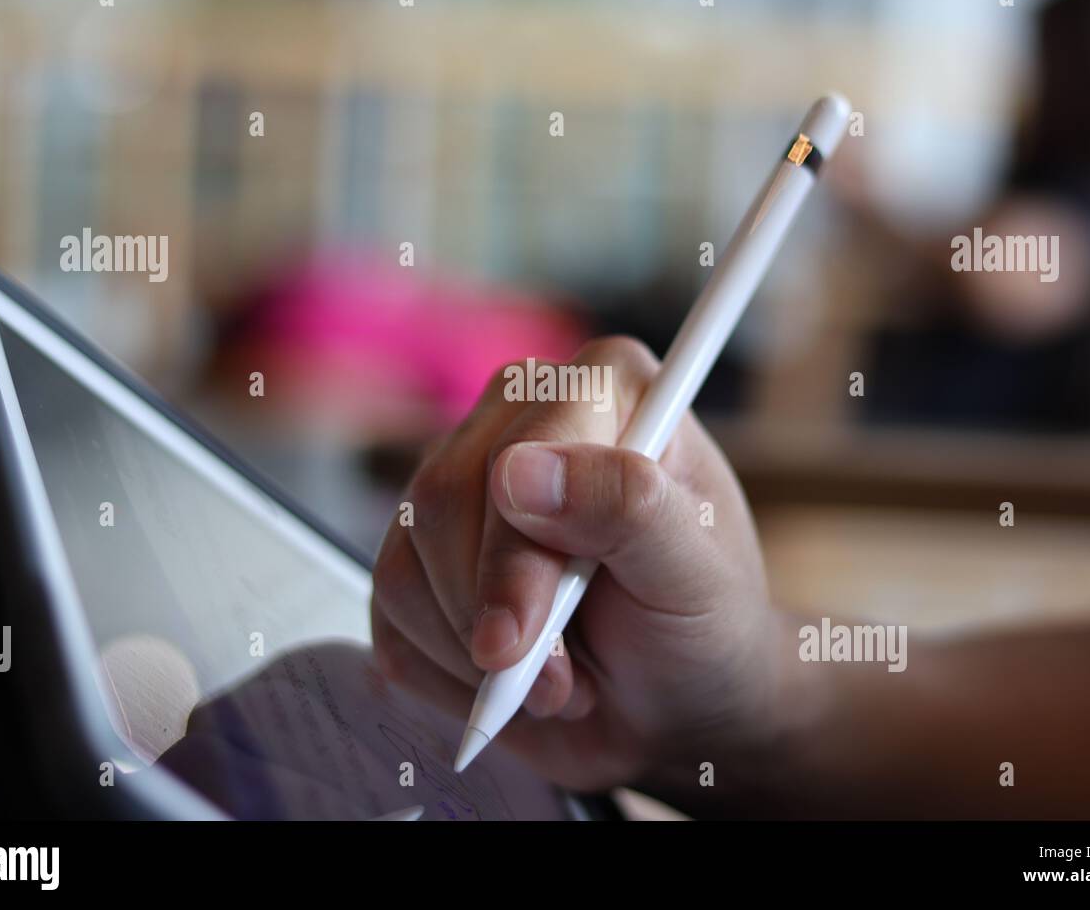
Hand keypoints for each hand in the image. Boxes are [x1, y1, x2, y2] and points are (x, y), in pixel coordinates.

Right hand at [370, 337, 778, 791]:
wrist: (671, 702)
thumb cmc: (700, 625)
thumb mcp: (694, 575)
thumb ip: (626, 509)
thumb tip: (519, 471)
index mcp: (605, 386)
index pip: (518, 452)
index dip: (510, 557)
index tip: (517, 643)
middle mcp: (523, 416)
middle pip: (443, 502)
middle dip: (495, 619)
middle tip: (563, 685)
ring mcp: (462, 479)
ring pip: (404, 563)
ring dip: (472, 654)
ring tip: (559, 681)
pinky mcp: (422, 550)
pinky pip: (388, 610)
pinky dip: (444, 670)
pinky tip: (509, 681)